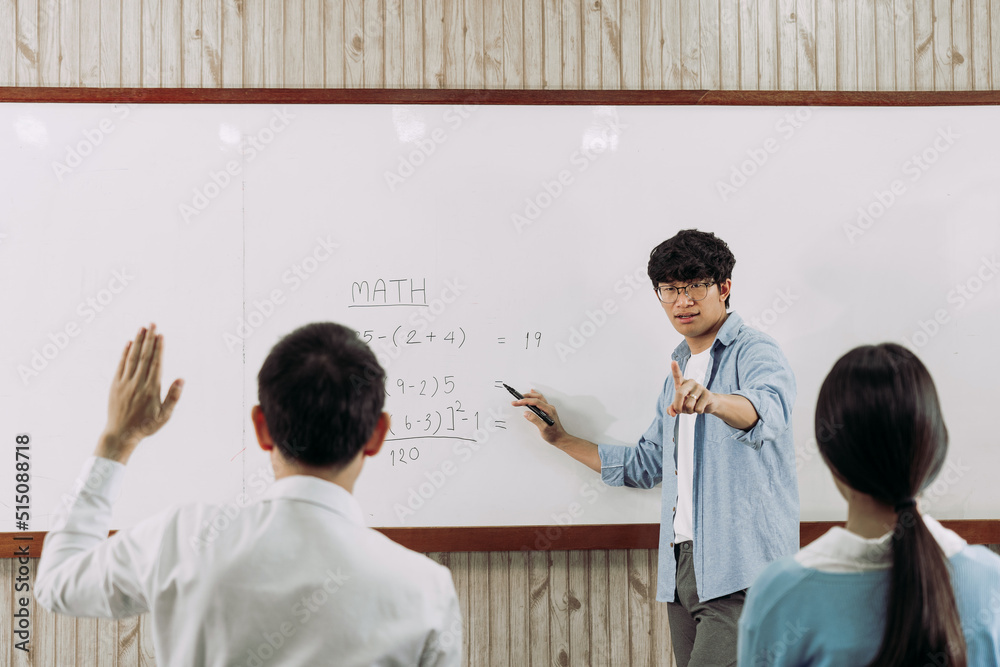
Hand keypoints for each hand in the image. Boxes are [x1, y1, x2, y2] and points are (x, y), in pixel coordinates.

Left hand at [97, 324, 183, 462]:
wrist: (120, 434)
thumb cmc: (145, 426)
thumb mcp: (164, 416)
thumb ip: (173, 397)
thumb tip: (181, 380)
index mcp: (151, 389)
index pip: (156, 364)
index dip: (159, 348)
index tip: (161, 335)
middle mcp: (137, 383)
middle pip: (144, 356)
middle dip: (149, 339)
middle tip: (152, 324)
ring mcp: (125, 383)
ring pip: (132, 358)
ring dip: (138, 341)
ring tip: (142, 328)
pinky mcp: (115, 385)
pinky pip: (121, 365)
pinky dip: (125, 353)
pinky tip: (129, 343)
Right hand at [512, 390, 567, 446]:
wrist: (560, 438)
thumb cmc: (554, 434)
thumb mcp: (543, 428)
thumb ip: (535, 420)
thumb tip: (526, 413)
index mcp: (549, 410)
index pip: (536, 402)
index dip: (526, 401)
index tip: (518, 402)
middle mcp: (549, 408)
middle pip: (537, 397)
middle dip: (526, 397)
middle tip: (517, 400)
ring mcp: (548, 409)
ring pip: (539, 398)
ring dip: (530, 396)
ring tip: (522, 396)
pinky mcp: (547, 411)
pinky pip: (540, 401)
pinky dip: (534, 397)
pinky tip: (532, 396)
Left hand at [668, 360, 715, 416]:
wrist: (707, 405)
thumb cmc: (690, 403)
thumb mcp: (680, 406)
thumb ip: (672, 409)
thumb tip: (672, 413)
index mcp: (682, 383)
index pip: (678, 376)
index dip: (675, 369)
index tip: (673, 362)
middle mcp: (691, 382)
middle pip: (680, 393)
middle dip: (677, 406)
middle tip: (679, 411)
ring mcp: (700, 387)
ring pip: (689, 405)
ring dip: (689, 411)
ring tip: (693, 408)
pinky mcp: (708, 394)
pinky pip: (698, 408)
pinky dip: (698, 412)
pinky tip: (701, 407)